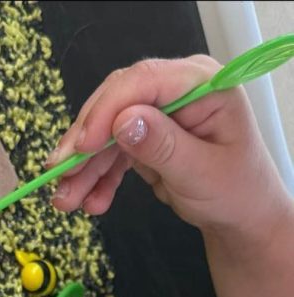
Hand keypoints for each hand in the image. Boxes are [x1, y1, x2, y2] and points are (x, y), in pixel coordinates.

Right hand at [48, 55, 288, 240]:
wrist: (239, 214)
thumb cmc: (234, 190)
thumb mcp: (201, 172)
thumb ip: (164, 146)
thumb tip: (124, 122)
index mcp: (201, 85)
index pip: (144, 82)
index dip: (107, 111)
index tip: (81, 148)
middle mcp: (175, 92)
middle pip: (115, 104)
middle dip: (84, 142)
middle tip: (58, 175)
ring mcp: (157, 114)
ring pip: (104, 133)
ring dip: (82, 168)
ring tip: (66, 201)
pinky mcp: (143, 136)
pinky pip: (109, 153)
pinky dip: (95, 178)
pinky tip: (90, 202)